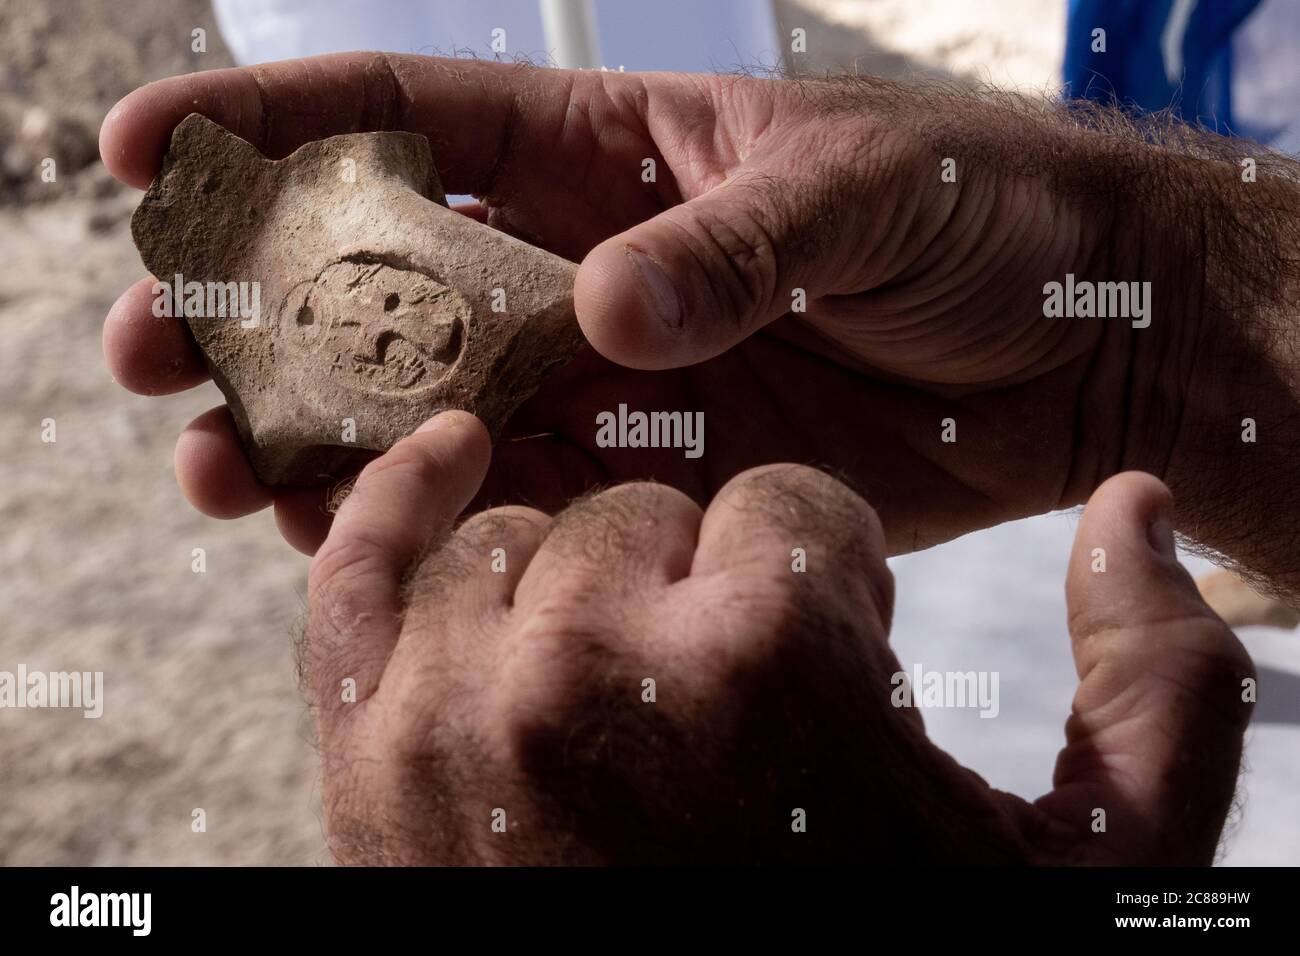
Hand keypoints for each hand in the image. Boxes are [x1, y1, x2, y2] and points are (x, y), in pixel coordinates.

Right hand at [102, 55, 1183, 555]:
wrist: (1071, 337)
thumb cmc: (980, 214)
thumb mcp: (857, 191)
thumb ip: (730, 246)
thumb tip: (604, 316)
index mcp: (603, 152)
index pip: (408, 123)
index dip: (270, 130)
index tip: (147, 155)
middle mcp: (577, 265)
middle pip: (378, 282)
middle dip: (253, 312)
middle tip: (152, 354)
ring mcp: (604, 379)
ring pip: (425, 407)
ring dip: (319, 438)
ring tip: (224, 472)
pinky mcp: (649, 473)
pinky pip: (518, 498)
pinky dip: (439, 520)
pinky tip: (357, 542)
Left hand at [305, 411, 1252, 864]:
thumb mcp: (1081, 873)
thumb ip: (1154, 693)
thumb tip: (1133, 514)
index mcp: (771, 670)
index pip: (791, 511)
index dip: (823, 584)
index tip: (824, 669)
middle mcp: (593, 670)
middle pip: (647, 514)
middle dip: (703, 585)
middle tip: (728, 696)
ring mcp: (455, 710)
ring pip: (518, 533)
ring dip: (581, 584)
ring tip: (633, 680)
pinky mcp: (367, 754)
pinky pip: (356, 568)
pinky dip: (393, 499)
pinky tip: (448, 457)